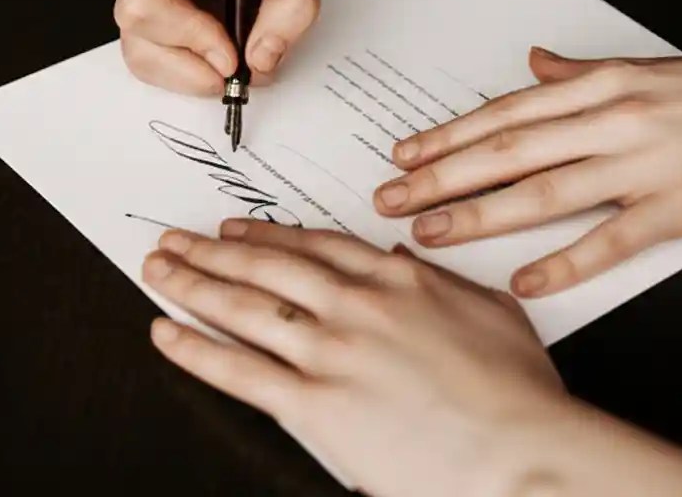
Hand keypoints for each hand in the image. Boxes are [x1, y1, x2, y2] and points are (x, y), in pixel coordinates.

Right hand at [113, 0, 323, 94]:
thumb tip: (260, 58)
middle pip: (137, 36)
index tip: (231, 57)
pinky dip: (190, 70)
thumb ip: (290, 7)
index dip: (188, 38)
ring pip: (140, 55)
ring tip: (235, 61)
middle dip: (192, 68)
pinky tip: (220, 53)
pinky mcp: (146, 12)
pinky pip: (153, 58)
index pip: (148, 1)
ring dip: (192, 74)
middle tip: (239, 70)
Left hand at [140, 221, 566, 496]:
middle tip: (176, 239)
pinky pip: (238, 371)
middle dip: (212, 251)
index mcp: (399, 279)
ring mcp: (330, 353)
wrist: (523, 452)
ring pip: (243, 307)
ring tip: (158, 270)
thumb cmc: (519, 393)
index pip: (315, 247)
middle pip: (266, 267)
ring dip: (192, 285)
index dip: (265, 235)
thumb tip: (403, 258)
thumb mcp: (491, 312)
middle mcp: (355, 306)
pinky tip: (166, 333)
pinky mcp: (313, 405)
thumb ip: (440, 281)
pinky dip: (195, 349)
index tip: (235, 230)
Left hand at [373, 36, 681, 297]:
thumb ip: (583, 74)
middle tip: (386, 199)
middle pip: (505, 151)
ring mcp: (644, 163)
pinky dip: (563, 260)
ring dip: (477, 215)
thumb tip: (533, 66)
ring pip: (541, 190)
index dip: (448, 136)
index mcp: (602, 84)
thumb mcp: (651, 69)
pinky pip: (609, 238)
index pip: (505, 113)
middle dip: (439, 177)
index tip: (402, 153)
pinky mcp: (680, 205)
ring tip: (426, 235)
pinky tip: (523, 281)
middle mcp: (612, 118)